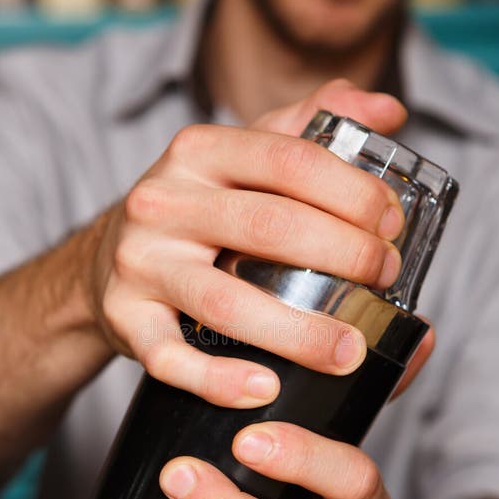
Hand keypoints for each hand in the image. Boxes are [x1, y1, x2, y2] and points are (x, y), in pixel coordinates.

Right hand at [86, 79, 408, 405]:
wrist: (106, 258)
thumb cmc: (196, 210)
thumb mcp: (242, 155)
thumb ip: (310, 126)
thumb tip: (389, 110)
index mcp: (200, 152)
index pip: (289, 159)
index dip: (353, 192)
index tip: (392, 225)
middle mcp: (163, 201)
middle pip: (269, 227)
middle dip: (344, 255)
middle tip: (383, 278)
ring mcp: (141, 264)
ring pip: (226, 301)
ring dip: (297, 333)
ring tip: (349, 351)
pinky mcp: (125, 320)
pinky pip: (172, 358)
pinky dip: (220, 379)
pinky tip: (267, 389)